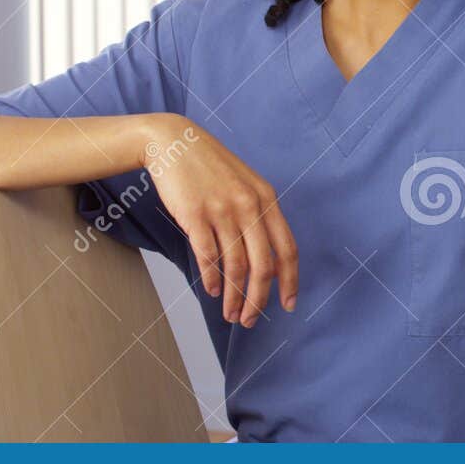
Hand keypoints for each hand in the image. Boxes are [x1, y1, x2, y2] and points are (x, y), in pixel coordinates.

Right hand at [138, 114, 298, 327]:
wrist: (174, 143)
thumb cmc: (210, 168)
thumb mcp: (244, 185)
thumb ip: (258, 216)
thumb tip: (265, 261)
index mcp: (267, 199)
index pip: (287, 249)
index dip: (290, 281)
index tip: (289, 304)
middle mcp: (249, 206)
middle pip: (262, 266)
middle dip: (259, 300)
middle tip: (251, 320)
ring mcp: (223, 210)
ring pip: (235, 267)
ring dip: (234, 297)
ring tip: (231, 314)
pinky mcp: (196, 215)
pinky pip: (208, 256)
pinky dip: (212, 279)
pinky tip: (212, 291)